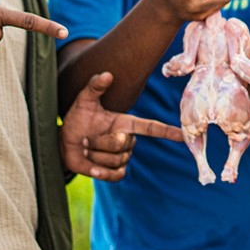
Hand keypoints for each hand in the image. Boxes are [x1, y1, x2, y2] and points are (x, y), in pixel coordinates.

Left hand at [61, 72, 184, 181]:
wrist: (65, 142)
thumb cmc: (77, 119)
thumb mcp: (84, 101)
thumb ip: (95, 87)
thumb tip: (107, 74)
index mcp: (126, 123)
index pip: (152, 128)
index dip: (168, 131)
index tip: (184, 134)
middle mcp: (127, 140)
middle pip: (122, 144)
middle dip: (99, 141)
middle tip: (85, 139)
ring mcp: (122, 158)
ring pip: (116, 160)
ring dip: (95, 154)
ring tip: (86, 148)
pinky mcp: (114, 173)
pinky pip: (116, 176)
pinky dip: (101, 172)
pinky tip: (91, 166)